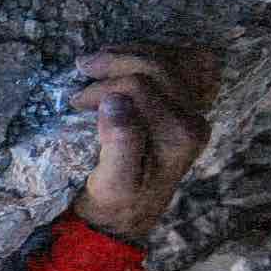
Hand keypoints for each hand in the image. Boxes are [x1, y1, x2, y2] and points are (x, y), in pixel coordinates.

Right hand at [68, 47, 216, 241]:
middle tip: (83, 67)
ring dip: (133, 52)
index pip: (142, 86)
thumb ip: (119, 144)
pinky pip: (187, 64)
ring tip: (100, 60)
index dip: (104, 86)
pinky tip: (132, 60)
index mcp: (180, 136)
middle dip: (118, 61)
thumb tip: (114, 101)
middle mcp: (195, 120)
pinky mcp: (188, 107)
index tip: (76, 102)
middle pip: (160, 66)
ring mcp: (195, 111)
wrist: (124, 217)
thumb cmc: (113, 203)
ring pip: (173, 58)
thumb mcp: (112, 183)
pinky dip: (159, 54)